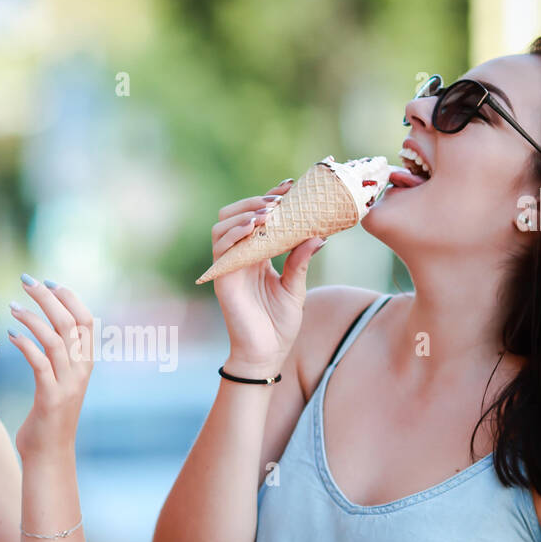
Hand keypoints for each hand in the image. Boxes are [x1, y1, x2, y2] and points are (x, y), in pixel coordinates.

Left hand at [7, 276, 93, 459]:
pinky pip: (40, 363)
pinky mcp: (51, 397)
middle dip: (48, 297)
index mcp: (85, 362)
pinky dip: (26, 345)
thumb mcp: (60, 380)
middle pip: (71, 322)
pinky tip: (10, 336)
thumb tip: (47, 325)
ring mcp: (68, 383)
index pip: (86, 318)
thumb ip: (58, 355)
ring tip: (12, 306)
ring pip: (56, 339)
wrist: (50, 455)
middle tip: (26, 280)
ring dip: (33, 318)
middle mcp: (82, 370)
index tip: (47, 281)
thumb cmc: (48, 416)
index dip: (69, 296)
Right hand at [209, 178, 324, 376]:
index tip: (291, 187)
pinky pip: (221, 247)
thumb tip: (319, 234)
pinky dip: (236, 231)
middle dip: (256, 201)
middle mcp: (239, 257)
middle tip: (280, 200)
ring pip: (223, 225)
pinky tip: (255, 225)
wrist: (267, 354)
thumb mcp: (296, 286)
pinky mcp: (223, 278)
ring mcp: (228, 267)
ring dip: (245, 212)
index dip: (270, 198)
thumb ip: (301, 259)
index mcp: (256, 255)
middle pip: (234, 214)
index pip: (256, 217)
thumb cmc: (279, 324)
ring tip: (269, 211)